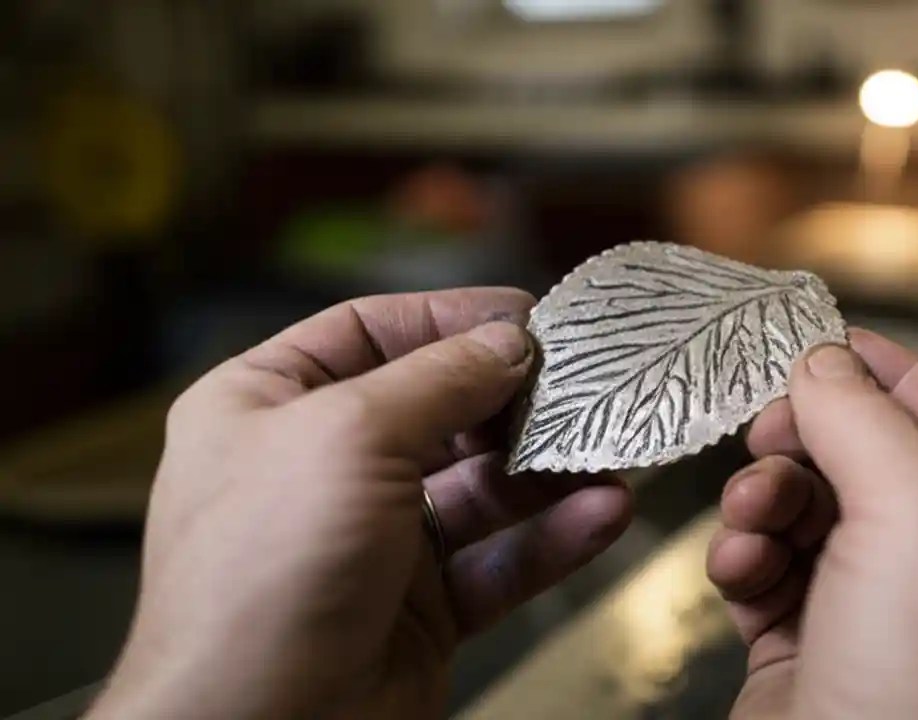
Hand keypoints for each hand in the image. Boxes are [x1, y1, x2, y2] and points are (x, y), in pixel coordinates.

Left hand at [88, 289, 632, 719]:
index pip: (370, 332)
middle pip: (437, 409)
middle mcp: (318, 468)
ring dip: (547, 472)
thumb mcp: (350, 437)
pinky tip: (604, 514)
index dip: (451, 319)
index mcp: (266, 406)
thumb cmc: (266, 570)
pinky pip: (496, 559)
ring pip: (478, 489)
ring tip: (613, 453)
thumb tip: (511, 340)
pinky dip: (551, 538)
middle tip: (585, 387)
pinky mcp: (419, 608)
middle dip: (513, 400)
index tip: (531, 318)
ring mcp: (371, 540)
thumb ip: (440, 378)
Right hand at [707, 330, 917, 719]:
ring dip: (767, 501)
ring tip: (750, 517)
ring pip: (810, 513)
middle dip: (808, 443)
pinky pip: (772, 573)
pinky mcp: (817, 656)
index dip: (883, 371)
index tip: (815, 337)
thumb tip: (818, 364)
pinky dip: (746, 559)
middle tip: (766, 432)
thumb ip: (865, 417)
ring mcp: (891, 622)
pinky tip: (738, 570)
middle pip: (872, 462)